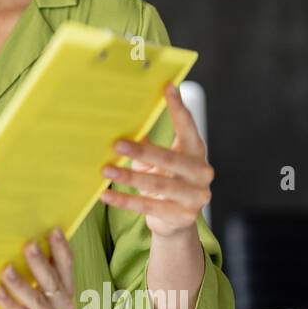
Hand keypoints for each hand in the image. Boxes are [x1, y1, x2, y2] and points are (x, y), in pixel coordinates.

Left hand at [0, 227, 76, 308]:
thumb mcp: (20, 285)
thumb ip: (26, 267)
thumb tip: (18, 236)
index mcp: (64, 293)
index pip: (66, 268)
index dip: (61, 249)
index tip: (53, 230)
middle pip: (53, 284)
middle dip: (40, 263)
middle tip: (28, 245)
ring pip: (39, 302)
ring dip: (22, 284)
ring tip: (6, 270)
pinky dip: (11, 305)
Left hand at [99, 82, 213, 238]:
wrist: (175, 221)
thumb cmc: (164, 180)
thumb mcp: (157, 161)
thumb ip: (147, 144)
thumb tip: (122, 121)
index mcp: (196, 152)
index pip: (188, 127)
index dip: (178, 107)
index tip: (168, 87)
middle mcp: (201, 173)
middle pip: (171, 159)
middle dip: (143, 150)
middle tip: (117, 143)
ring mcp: (194, 197)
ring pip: (158, 184)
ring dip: (129, 177)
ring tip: (106, 169)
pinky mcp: (181, 216)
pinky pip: (148, 207)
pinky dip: (124, 201)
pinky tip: (106, 195)